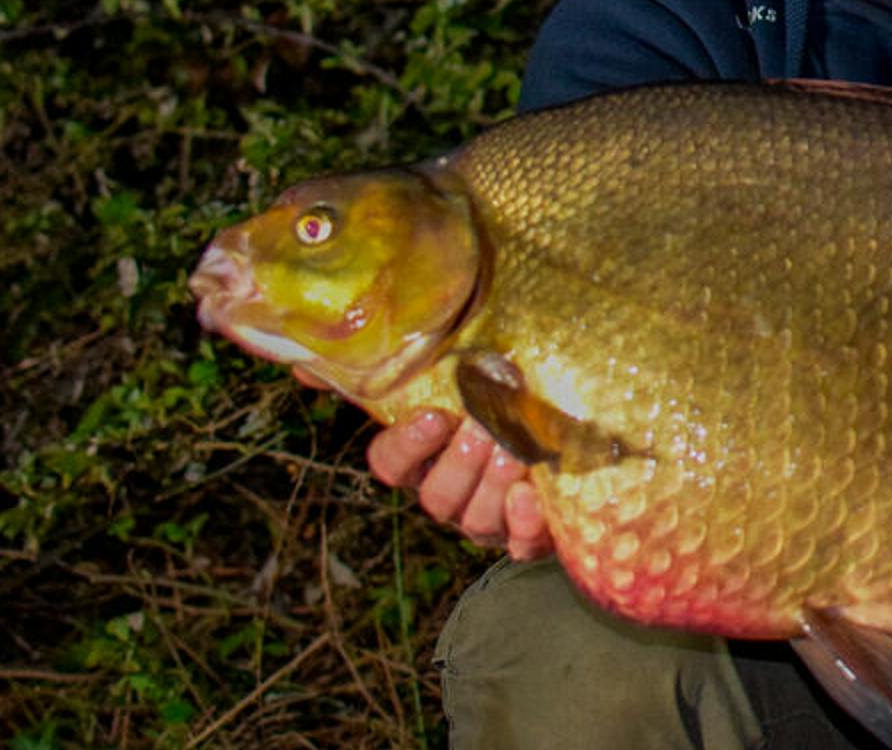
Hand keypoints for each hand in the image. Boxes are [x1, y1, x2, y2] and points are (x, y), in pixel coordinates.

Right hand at [292, 366, 550, 560]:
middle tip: (486, 427)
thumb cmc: (494, 396)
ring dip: (492, 485)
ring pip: (475, 519)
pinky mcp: (530, 535)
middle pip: (438, 497)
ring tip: (514, 450)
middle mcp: (449, 494)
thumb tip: (304, 367)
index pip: (391, 465)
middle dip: (460, 462)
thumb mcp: (447, 374)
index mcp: (422, 461)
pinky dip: (523, 524)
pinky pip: (520, 545)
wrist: (564, 430)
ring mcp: (488, 519)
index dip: (408, 446)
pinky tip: (531, 494)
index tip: (435, 417)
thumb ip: (384, 367)